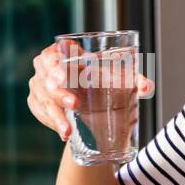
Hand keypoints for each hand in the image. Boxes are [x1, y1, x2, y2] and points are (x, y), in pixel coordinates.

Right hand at [27, 42, 153, 142]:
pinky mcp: (36, 102)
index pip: (54, 55)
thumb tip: (147, 88)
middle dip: (60, 93)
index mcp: (63, 51)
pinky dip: (52, 123)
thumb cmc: (101, 79)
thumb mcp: (114, 77)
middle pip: (47, 79)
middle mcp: (45, 66)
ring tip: (68, 130)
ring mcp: (38, 85)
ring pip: (43, 100)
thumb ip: (132, 80)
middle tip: (75, 104)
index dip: (56, 65)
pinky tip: (64, 133)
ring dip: (56, 116)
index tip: (64, 76)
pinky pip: (41, 113)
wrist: (89, 96)